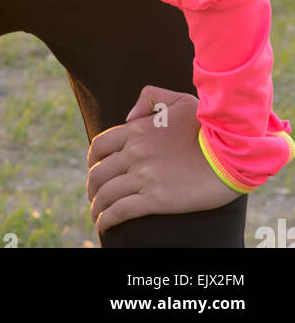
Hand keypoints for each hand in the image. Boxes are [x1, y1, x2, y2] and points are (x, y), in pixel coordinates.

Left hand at [86, 84, 241, 233]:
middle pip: (99, 172)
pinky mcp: (156, 199)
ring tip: (97, 215)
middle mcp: (134, 152)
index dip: (93, 161)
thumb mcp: (178, 100)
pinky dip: (107, 219)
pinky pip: (121, 210)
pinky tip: (104, 224)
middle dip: (92, 187)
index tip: (95, 170)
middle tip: (95, 197)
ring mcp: (144, 176)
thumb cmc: (208, 126)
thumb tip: (129, 116)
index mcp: (136, 129)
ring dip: (97, 206)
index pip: (100, 146)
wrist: (230, 152)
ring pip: (107, 194)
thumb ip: (149, 98)